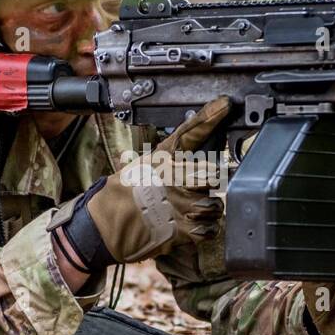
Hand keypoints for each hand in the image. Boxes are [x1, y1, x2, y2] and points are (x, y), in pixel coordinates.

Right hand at [52, 97, 231, 269]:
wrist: (109, 223)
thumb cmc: (126, 194)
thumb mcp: (144, 164)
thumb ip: (172, 158)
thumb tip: (198, 153)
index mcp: (163, 158)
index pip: (191, 132)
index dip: (209, 116)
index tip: (225, 104)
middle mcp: (175, 177)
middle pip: (212, 173)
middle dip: (207, 184)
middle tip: (194, 190)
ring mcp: (181, 203)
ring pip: (214, 204)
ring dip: (207, 210)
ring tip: (189, 211)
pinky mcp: (183, 228)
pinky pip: (209, 228)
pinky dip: (204, 230)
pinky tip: (190, 226)